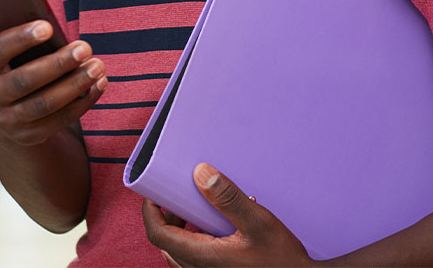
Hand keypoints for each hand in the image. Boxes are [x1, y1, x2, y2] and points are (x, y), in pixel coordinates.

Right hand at [0, 3, 106, 146]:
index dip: (21, 38)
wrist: (7, 109)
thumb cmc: (6, 63)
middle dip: (58, 63)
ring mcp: (8, 121)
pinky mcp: (30, 136)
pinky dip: (83, 101)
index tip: (48, 26)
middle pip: (25, 80)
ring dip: (75, 84)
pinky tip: (99, 83)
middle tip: (85, 47)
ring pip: (46, 103)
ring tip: (98, 65)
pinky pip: (60, 120)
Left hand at [143, 163, 315, 266]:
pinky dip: (193, 238)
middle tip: (177, 194)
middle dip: (166, 215)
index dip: (150, 209)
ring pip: (178, 251)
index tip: (154, 190)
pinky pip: (192, 258)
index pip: (157, 233)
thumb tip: (201, 173)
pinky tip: (213, 225)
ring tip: (195, 206)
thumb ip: (228, 198)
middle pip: (165, 241)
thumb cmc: (281, 260)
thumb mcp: (258, 222)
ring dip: (180, 227)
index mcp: (201, 257)